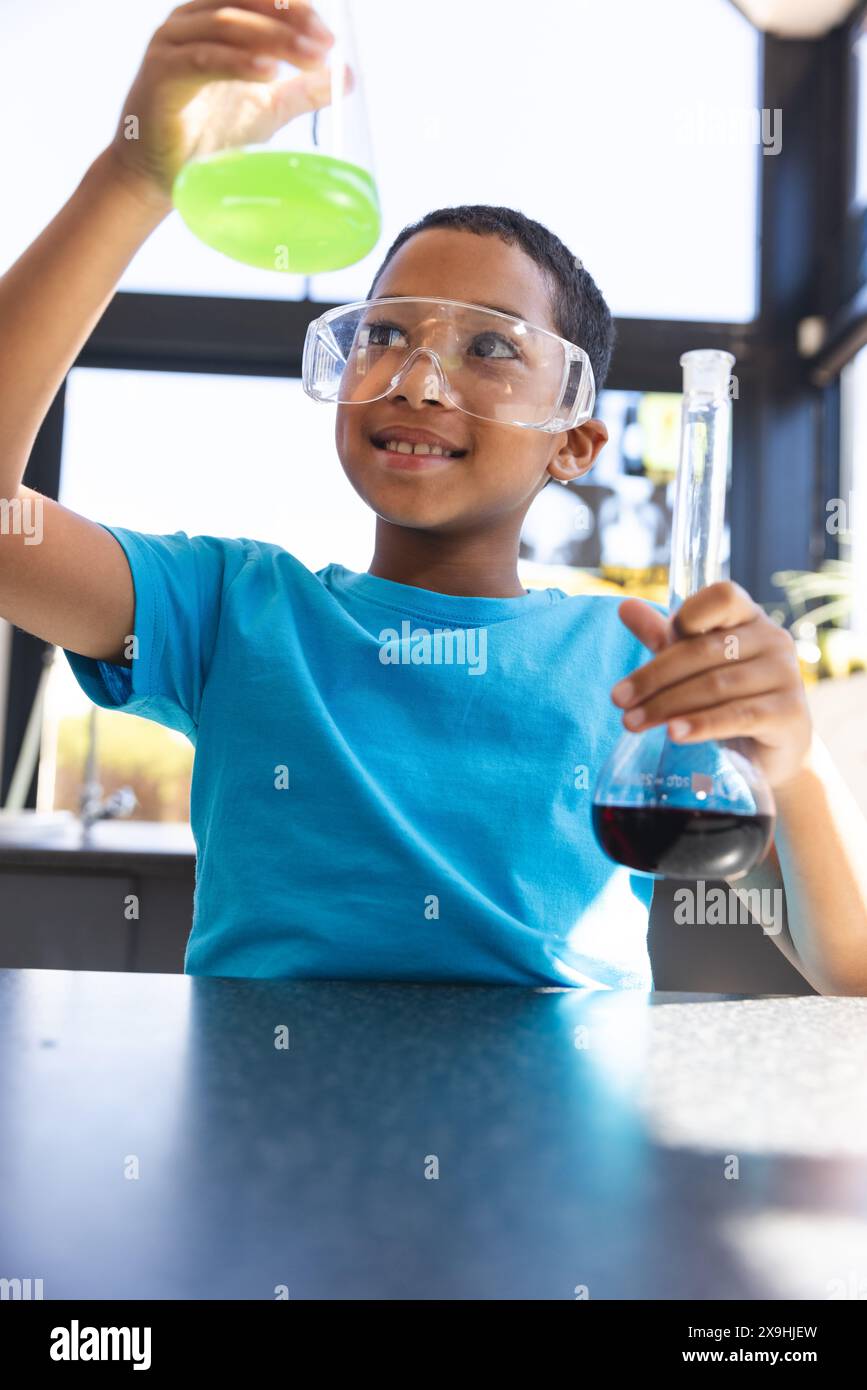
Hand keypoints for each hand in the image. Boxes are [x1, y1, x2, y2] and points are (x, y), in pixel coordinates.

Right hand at [103, 1, 343, 205]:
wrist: (162, 174)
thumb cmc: (210, 134)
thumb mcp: (267, 107)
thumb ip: (302, 90)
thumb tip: (348, 76)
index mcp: (214, 18)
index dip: (296, 8)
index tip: (329, 37)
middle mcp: (190, 21)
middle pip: (244, 1)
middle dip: (290, 21)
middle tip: (325, 45)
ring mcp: (172, 43)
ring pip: (226, 25)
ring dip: (273, 39)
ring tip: (309, 60)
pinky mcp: (160, 74)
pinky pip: (202, 59)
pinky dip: (238, 63)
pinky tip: (268, 73)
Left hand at [611, 580, 812, 789]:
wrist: (773, 751)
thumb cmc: (730, 697)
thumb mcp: (693, 664)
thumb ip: (663, 636)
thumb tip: (625, 607)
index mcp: (749, 618)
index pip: (722, 596)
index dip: (688, 614)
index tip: (654, 644)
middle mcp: (773, 639)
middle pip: (704, 650)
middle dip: (654, 677)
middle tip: (619, 701)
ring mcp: (785, 675)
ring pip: (715, 686)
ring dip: (667, 705)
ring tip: (633, 722)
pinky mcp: (790, 713)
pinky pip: (738, 716)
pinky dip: (702, 725)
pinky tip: (674, 734)